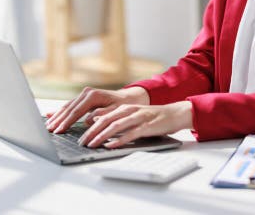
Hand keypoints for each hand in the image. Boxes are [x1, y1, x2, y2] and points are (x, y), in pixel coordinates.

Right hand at [45, 86, 148, 133]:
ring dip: (57, 117)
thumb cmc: (123, 106)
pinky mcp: (83, 98)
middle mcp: (86, 93)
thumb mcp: (116, 111)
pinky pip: (69, 106)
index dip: (67, 122)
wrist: (128, 98)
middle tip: (48, 130)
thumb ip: (102, 114)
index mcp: (93, 96)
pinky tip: (49, 115)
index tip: (59, 130)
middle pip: (69, 108)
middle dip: (58, 120)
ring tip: (47, 126)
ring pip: (67, 107)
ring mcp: (84, 94)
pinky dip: (60, 112)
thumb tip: (88, 120)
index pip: (76, 111)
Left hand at [77, 101, 192, 148]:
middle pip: (105, 120)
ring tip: (92, 145)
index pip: (101, 116)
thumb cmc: (151, 117)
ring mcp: (137, 118)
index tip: (79, 136)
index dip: (88, 126)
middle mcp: (129, 111)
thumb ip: (116, 118)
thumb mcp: (131, 115)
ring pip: (116, 126)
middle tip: (81, 142)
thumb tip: (97, 122)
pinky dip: (119, 140)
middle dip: (91, 132)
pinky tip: (111, 146)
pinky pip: (130, 134)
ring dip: (102, 136)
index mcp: (123, 108)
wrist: (174, 114)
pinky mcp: (146, 126)